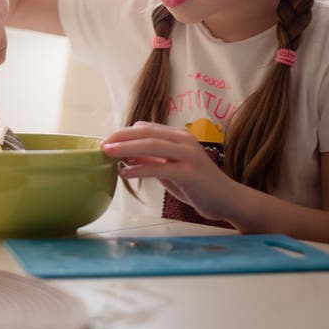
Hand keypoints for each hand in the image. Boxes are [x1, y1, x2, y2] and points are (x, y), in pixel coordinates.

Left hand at [101, 121, 239, 223]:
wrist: (228, 200)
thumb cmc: (198, 185)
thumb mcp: (171, 170)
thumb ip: (152, 160)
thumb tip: (127, 154)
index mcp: (178, 136)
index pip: (146, 128)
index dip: (124, 132)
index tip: (106, 139)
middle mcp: (184, 140)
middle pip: (147, 133)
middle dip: (121, 137)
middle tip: (101, 144)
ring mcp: (189, 155)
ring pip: (153, 145)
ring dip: (127, 148)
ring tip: (107, 153)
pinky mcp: (191, 173)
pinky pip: (161, 167)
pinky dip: (141, 168)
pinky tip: (126, 172)